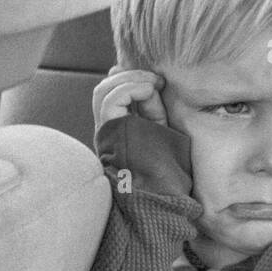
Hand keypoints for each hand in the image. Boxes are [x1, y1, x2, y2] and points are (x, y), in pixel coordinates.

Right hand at [92, 66, 192, 201]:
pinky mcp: (108, 135)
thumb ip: (154, 110)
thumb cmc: (168, 170)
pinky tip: (149, 88)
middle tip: (156, 78)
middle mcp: (109, 130)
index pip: (114, 94)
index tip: (158, 81)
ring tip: (152, 82)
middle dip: (129, 75)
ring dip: (130, 78)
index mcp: (120, 128)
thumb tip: (150, 82)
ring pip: (103, 91)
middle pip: (104, 89)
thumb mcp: (163, 132)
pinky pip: (110, 101)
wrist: (165, 195)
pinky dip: (130, 88)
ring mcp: (106, 133)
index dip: (131, 79)